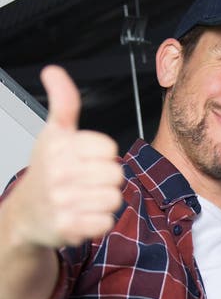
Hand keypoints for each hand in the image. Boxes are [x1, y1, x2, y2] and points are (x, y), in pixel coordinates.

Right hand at [11, 65, 124, 247]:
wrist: (26, 214)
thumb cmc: (45, 172)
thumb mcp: (52, 133)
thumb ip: (63, 103)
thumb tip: (54, 72)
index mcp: (58, 145)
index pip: (109, 149)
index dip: (103, 156)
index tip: (85, 160)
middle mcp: (58, 171)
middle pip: (116, 175)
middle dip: (106, 180)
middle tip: (87, 182)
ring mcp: (61, 200)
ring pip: (113, 199)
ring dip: (103, 202)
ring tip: (84, 199)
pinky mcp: (67, 226)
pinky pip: (105, 222)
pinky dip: (97, 222)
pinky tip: (82, 216)